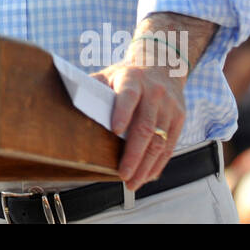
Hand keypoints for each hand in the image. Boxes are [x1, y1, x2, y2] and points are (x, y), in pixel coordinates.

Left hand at [90, 59, 186, 190]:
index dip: (122, 113)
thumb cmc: (128, 76)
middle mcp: (154, 92)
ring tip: (132, 182)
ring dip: (146, 165)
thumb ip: (93, 88)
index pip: (128, 95)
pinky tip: (147, 175)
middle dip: (133, 154)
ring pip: (159, 140)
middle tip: (122, 174)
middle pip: (145, 126)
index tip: (115, 131)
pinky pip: (170, 145)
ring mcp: (169, 106)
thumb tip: (70, 101)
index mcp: (133, 79)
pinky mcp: (179, 118)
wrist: (163, 66)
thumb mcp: (109, 74)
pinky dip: (158, 164)